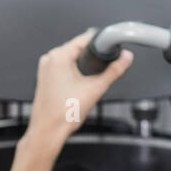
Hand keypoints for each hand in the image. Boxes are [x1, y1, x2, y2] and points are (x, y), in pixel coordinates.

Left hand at [26, 29, 133, 148]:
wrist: (48, 132)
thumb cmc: (63, 114)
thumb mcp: (95, 89)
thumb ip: (114, 71)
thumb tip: (125, 58)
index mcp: (58, 57)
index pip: (84, 38)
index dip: (100, 42)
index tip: (110, 47)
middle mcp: (49, 60)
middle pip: (78, 49)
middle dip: (91, 58)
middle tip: (98, 73)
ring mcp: (45, 69)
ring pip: (71, 59)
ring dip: (82, 66)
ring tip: (86, 84)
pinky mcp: (45, 78)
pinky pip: (63, 69)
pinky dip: (73, 74)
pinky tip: (77, 88)